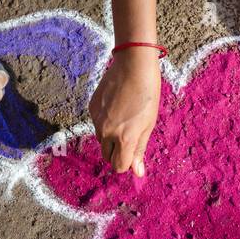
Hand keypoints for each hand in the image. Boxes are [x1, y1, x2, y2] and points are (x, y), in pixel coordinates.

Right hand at [89, 50, 161, 175]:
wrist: (133, 66)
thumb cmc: (147, 94)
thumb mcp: (148, 124)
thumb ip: (139, 149)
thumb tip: (137, 172)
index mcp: (124, 138)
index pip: (118, 166)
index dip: (126, 162)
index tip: (132, 153)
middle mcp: (107, 132)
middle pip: (107, 156)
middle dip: (117, 152)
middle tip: (129, 135)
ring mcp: (97, 120)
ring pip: (101, 139)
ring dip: (110, 136)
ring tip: (124, 117)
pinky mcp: (91, 108)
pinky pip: (97, 123)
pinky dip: (105, 121)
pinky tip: (115, 106)